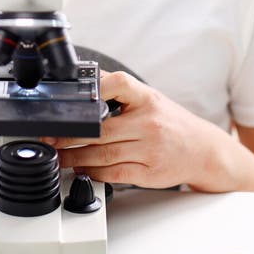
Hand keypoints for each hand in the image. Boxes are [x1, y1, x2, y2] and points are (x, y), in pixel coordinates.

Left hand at [42, 69, 234, 190]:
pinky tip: (82, 169)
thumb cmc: (172, 122)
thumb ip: (121, 91)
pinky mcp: (149, 173)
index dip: (96, 89)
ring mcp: (150, 149)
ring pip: (103, 155)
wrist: (203, 151)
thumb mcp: (151, 99)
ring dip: (75, 157)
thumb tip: (86, 79)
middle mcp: (150, 123)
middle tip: (50, 138)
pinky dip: (93, 172)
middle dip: (70, 136)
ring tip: (59, 156)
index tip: (74, 98)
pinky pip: (114, 174)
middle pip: (101, 130)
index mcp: (148, 99)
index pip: (120, 84)